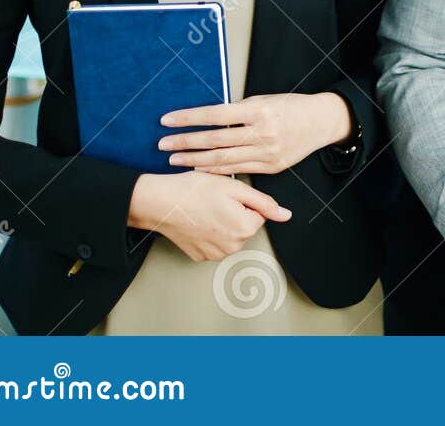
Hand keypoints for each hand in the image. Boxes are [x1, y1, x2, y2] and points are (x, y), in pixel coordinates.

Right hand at [126, 171, 290, 260]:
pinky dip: (210, 232)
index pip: (258, 213)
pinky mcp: (200, 256)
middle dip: (235, 212)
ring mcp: (215, 254)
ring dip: (222, 222)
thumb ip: (264, 203)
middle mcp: (231, 247)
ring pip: (231, 234)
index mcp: (244, 229)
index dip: (243, 201)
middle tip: (214, 201)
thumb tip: (285, 215)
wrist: (159, 202)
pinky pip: (215, 242)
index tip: (226, 197)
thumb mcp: (234, 188)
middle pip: (245, 226)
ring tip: (204, 210)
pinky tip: (197, 221)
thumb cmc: (193, 191)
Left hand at [158, 92, 350, 175]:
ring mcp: (267, 152)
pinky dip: (216, 171)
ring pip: (223, 159)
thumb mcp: (265, 100)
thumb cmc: (291, 107)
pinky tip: (200, 169)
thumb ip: (239, 111)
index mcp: (259, 110)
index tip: (167, 120)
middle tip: (163, 144)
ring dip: (195, 160)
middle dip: (185, 143)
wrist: (322, 122)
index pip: (215, 115)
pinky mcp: (271, 167)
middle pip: (215, 140)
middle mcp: (262, 133)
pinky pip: (238, 170)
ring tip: (175, 160)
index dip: (189, 118)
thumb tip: (208, 118)